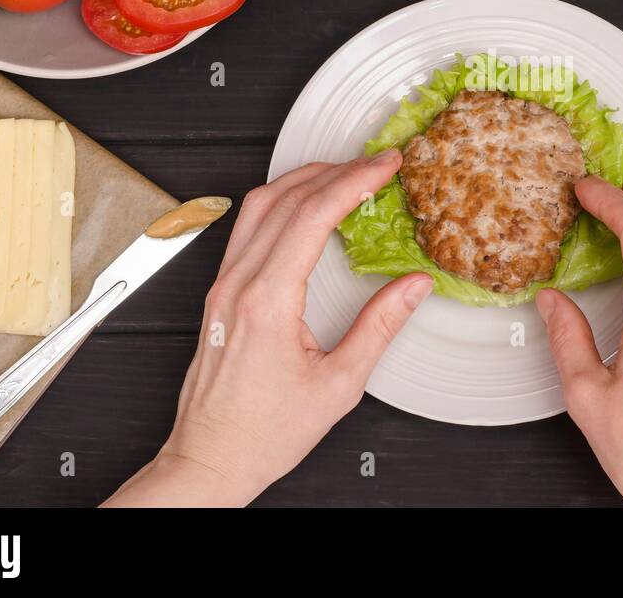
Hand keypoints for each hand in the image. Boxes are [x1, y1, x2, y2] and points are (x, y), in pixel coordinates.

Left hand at [104, 150, 430, 506]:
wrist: (210, 458)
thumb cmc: (263, 433)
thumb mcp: (338, 385)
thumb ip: (379, 327)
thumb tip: (413, 287)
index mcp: (267, 302)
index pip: (312, 215)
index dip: (355, 180)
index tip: (385, 165)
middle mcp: (237, 285)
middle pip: (284, 198)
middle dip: (335, 169)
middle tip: (376, 163)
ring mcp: (222, 286)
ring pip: (259, 205)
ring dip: (304, 179)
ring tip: (346, 174)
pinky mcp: (219, 293)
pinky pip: (248, 228)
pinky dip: (283, 203)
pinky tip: (308, 209)